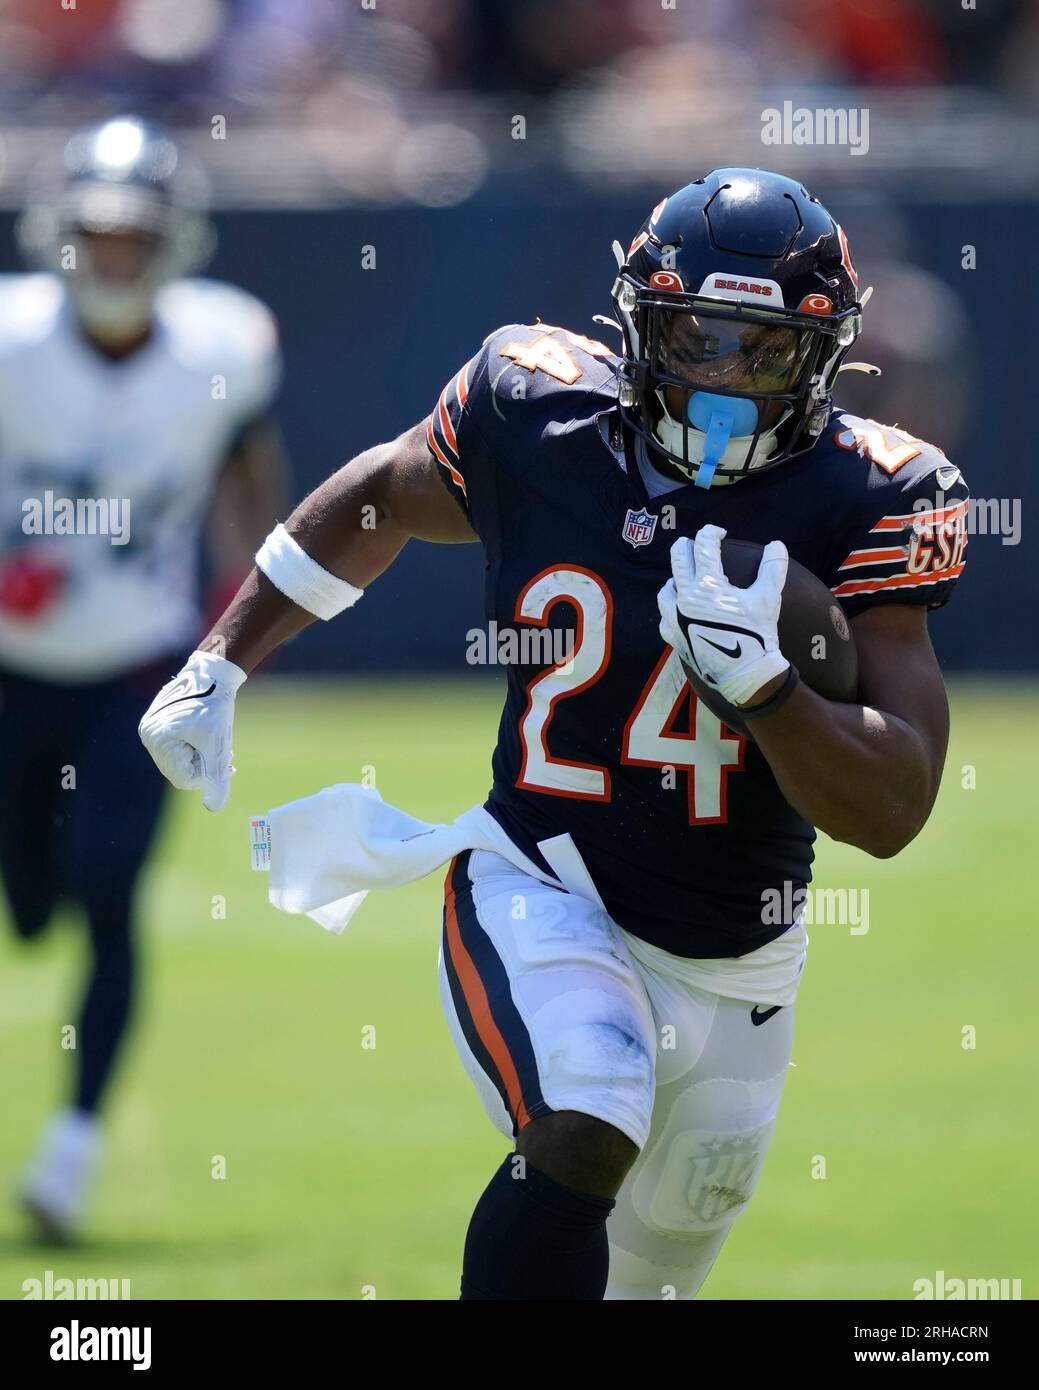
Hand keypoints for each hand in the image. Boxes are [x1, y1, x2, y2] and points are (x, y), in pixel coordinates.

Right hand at [138, 650, 246, 810]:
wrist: (214, 672)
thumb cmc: (215, 706)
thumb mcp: (218, 744)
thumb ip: (216, 777)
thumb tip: (215, 807)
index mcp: (156, 739)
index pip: (182, 777)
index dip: (208, 775)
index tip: (227, 763)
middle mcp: (148, 733)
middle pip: (180, 768)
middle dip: (205, 764)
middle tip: (227, 754)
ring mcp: (152, 725)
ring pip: (181, 757)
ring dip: (202, 755)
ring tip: (220, 743)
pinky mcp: (161, 719)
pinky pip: (178, 743)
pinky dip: (196, 744)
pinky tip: (210, 734)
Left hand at [657, 524, 789, 707]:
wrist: (745, 674)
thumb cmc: (756, 634)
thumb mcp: (768, 598)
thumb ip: (772, 567)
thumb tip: (776, 544)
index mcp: (708, 585)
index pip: (703, 546)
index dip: (711, 532)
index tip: (719, 533)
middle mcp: (685, 597)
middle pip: (677, 559)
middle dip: (686, 546)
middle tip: (695, 544)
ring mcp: (675, 618)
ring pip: (665, 589)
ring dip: (676, 579)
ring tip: (686, 579)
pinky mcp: (673, 637)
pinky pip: (664, 617)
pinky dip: (671, 610)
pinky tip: (680, 610)